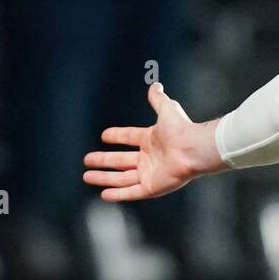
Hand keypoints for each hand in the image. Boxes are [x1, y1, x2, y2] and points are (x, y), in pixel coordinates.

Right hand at [83, 83, 209, 201]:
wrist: (192, 149)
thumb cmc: (181, 130)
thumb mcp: (167, 109)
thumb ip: (158, 99)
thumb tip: (155, 85)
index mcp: (151, 140)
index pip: (129, 137)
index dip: (117, 136)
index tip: (104, 135)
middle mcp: (149, 158)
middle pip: (121, 160)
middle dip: (103, 161)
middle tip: (87, 160)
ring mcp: (150, 174)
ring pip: (121, 178)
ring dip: (104, 178)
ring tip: (87, 176)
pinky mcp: (151, 187)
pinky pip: (131, 192)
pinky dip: (117, 194)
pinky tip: (103, 194)